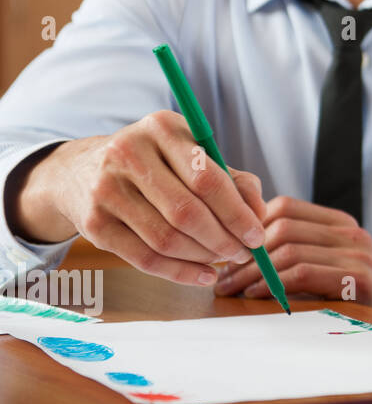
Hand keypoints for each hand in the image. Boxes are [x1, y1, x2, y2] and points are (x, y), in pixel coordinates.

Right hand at [17, 111, 267, 285]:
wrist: (80, 170)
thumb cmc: (156, 163)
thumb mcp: (193, 153)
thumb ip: (233, 179)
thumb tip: (259, 214)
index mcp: (161, 128)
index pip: (207, 179)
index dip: (237, 213)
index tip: (258, 235)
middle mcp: (128, 154)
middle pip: (187, 213)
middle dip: (223, 240)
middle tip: (245, 253)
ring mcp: (105, 190)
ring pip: (167, 239)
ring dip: (204, 257)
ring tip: (224, 259)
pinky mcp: (93, 224)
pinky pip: (145, 259)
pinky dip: (180, 273)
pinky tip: (204, 275)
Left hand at [213, 196, 371, 306]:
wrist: (368, 340)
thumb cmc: (329, 304)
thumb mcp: (310, 266)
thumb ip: (286, 246)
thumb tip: (233, 240)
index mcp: (340, 223)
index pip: (285, 207)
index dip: (250, 228)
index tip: (229, 253)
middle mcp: (354, 233)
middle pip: (284, 228)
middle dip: (247, 254)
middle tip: (223, 278)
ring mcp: (360, 255)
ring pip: (290, 250)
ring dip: (253, 272)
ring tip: (233, 289)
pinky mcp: (358, 279)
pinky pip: (302, 274)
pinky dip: (272, 284)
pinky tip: (254, 295)